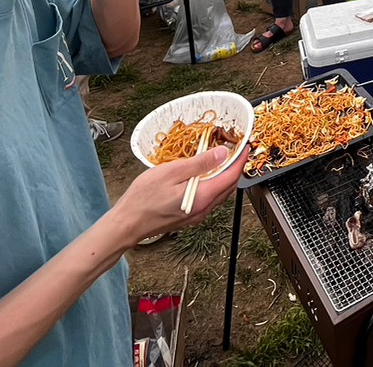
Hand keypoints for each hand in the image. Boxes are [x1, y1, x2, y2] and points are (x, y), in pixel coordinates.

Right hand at [111, 144, 248, 246]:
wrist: (127, 224)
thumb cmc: (143, 199)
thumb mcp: (171, 172)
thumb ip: (199, 163)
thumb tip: (222, 154)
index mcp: (202, 197)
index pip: (231, 177)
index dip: (240, 160)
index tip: (244, 147)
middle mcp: (203, 209)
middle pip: (228, 186)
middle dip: (234, 168)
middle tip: (234, 150)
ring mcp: (197, 215)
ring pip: (219, 194)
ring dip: (224, 176)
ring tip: (221, 159)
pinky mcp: (189, 217)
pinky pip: (209, 199)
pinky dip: (213, 185)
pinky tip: (204, 175)